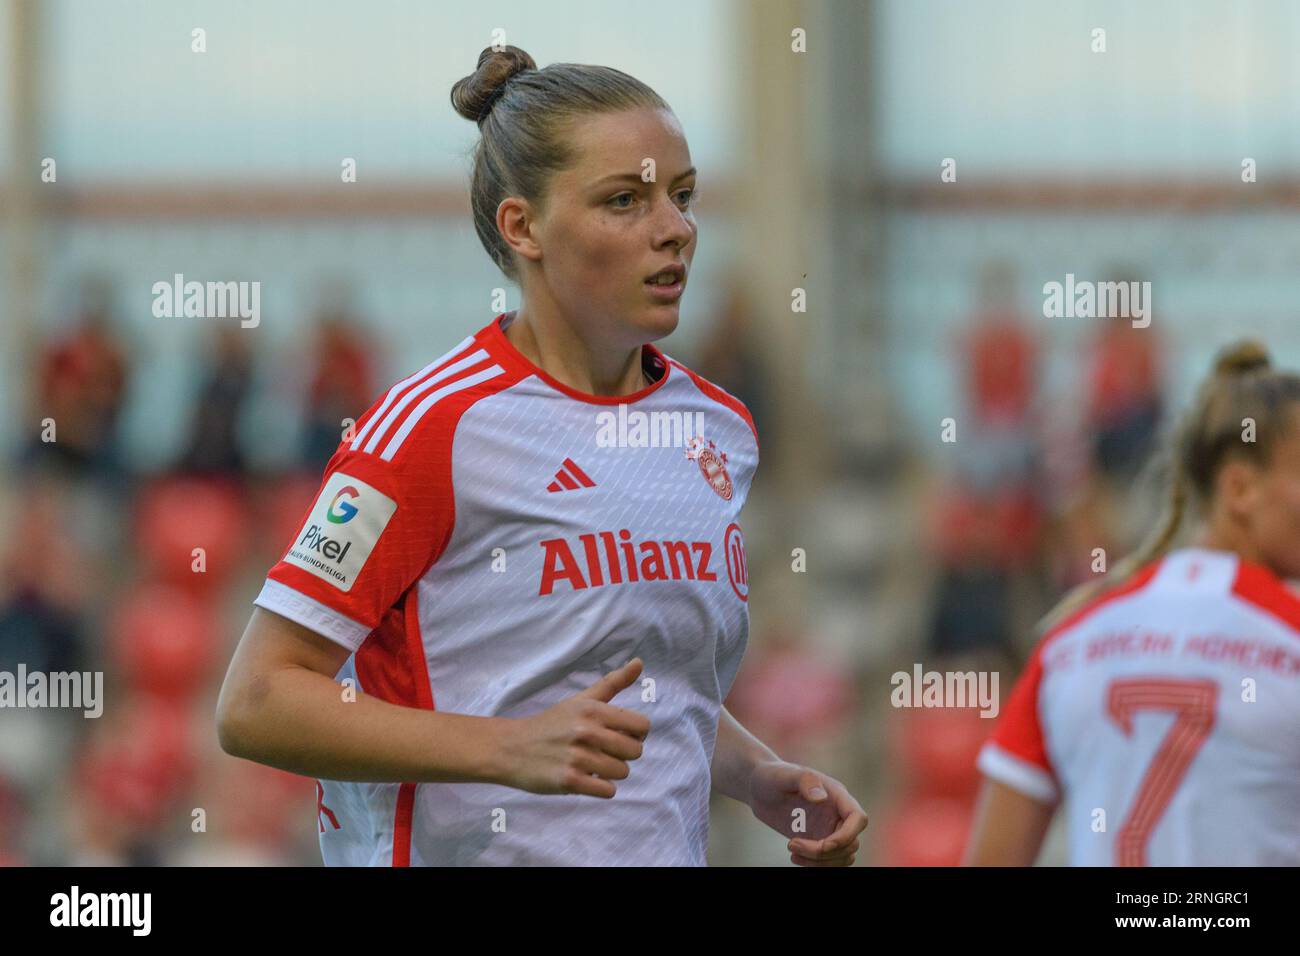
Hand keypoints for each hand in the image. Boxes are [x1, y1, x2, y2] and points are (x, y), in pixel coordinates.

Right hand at [495, 658, 650, 797]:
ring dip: (610, 772)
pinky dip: (600, 788)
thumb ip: (612, 682)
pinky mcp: (569, 781)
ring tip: (591, 765)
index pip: (642, 726)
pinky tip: (586, 778)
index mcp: (593, 710)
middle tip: (603, 752)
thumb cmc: (551, 723)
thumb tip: (639, 662)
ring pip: (622, 772)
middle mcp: (587, 731)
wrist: (510, 747)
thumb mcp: (580, 700)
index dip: (635, 734)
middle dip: (623, 755)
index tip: (619, 736)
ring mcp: (578, 757)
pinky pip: (607, 791)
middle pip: (635, 751)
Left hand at [747, 761, 867, 865]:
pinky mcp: (819, 841)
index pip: (858, 818)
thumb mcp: (784, 775)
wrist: (760, 788)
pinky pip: (829, 861)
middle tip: (792, 844)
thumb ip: (805, 781)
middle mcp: (837, 813)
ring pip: (844, 856)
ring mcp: (829, 829)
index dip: (847, 836)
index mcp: (836, 795)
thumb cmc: (772, 776)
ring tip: (792, 851)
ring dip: (820, 862)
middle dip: (825, 852)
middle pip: (851, 843)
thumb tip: (821, 797)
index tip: (822, 845)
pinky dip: (815, 865)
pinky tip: (794, 857)